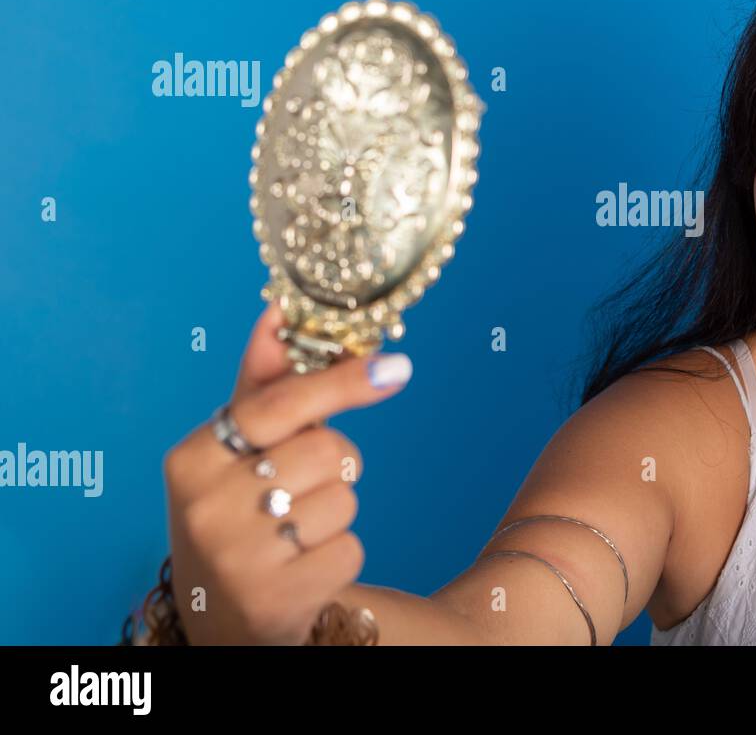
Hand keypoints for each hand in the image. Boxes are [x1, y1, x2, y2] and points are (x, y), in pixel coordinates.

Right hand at [161, 304, 411, 643]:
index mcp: (191, 458)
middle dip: (333, 463)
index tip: (394, 367)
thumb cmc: (238, 512)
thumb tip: (278, 308)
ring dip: (336, 511)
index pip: (280, 404)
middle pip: (326, 450)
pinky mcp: (273, 600)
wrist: (222, 618)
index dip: (341, 381)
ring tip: (294, 531)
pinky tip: (303, 566)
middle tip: (300, 486)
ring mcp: (235, 559)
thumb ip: (265, 382)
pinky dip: (339, 555)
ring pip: (344, 499)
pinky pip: (351, 548)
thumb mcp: (238, 450)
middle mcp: (203, 508)